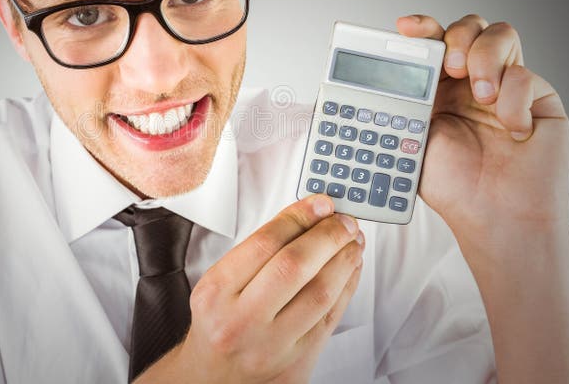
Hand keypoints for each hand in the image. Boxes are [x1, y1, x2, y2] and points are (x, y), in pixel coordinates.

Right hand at [136, 195, 364, 383]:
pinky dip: (346, 286)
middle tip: (344, 221)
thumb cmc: (220, 323)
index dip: (299, 217)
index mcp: (216, 293)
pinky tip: (351, 268)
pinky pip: (331, 316)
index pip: (264, 243)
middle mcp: (241, 320)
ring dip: (344, 260)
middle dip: (327, 236)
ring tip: (353, 241)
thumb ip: (259, 252)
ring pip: (320, 292)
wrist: (215, 377)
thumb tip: (308, 216)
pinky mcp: (297, 361)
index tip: (320, 203)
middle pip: (294, 265)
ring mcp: (271, 345)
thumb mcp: (220, 284)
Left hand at [396, 14, 568, 243]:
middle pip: (468, 28)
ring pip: (500, 35)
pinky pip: (526, 74)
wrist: (497, 218)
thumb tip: (379, 78)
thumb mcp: (413, 142)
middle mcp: (471, 82)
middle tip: (451, 67)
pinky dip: (515, 101)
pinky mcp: (539, 96)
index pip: (431, 44)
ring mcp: (506, 86)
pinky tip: (512, 130)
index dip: (420, 29)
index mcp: (438, 89)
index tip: (406, 28)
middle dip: (458, 37)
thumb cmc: (456, 187)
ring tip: (481, 96)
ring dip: (485, 59)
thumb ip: (404, 107)